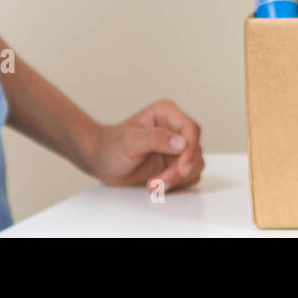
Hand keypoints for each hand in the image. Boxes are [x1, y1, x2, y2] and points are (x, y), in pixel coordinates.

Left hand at [78, 99, 204, 191]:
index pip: (191, 129)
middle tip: (159, 181)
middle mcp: (175, 128)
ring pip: (194, 165)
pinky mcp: (175, 163)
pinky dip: (176, 184)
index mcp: (167, 113)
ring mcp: (177, 147)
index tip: (182, 168)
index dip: (190, 150)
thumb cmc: (111, 146)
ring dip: (177, 179)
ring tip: (154, 184)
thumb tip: (182, 143)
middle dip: (179, 170)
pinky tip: (157, 183)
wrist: (102, 161)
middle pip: (195, 150)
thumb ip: (156, 139)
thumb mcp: (130, 140)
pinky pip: (189, 176)